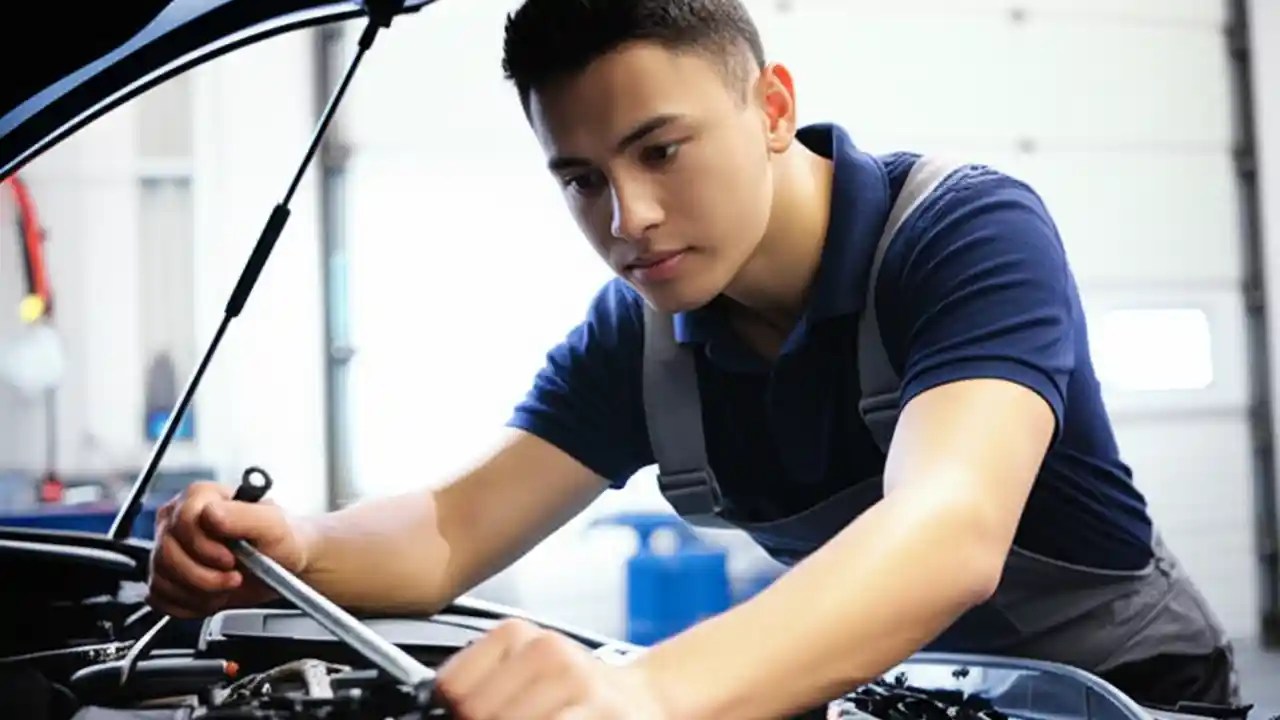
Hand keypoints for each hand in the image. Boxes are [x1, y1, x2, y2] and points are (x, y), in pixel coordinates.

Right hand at [147, 480, 311, 618]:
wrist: (284, 564)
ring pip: (162, 578)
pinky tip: (213, 596)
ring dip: (200, 592)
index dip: (205, 548)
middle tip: (234, 577)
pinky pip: (161, 598)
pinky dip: (189, 605)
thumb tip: (211, 514)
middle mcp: (178, 519)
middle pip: (167, 553)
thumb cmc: (281, 539)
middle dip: (204, 576)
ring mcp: (169, 547)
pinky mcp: (167, 575)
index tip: (231, 559)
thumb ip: (244, 515)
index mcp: (201, 497)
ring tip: (227, 584)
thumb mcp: (273, 525)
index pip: (182, 522)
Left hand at [435, 619, 668, 719]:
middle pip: (478, 711)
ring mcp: (577, 681)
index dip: (454, 710)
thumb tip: (438, 706)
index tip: (465, 713)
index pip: (452, 686)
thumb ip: (477, 685)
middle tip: (505, 716)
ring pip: (507, 719)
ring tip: (535, 716)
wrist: (643, 697)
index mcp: (518, 634)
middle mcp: (548, 651)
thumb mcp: (523, 671)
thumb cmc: (574, 691)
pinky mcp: (601, 711)